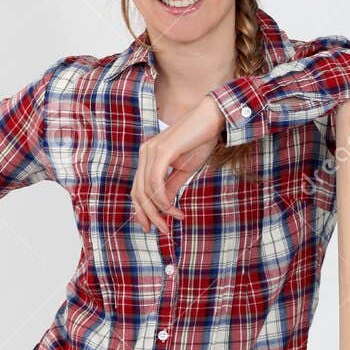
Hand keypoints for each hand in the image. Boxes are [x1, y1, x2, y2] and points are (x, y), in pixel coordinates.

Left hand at [132, 94, 225, 233]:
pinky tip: (173, 209)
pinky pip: (156, 182)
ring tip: (175, 219)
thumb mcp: (184, 169)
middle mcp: (146, 152)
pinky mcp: (162, 151)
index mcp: (148, 155)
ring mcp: (152, 150)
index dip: (142, 211)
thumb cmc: (200, 141)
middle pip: (138, 192)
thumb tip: (163, 205)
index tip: (152, 226)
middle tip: (163, 230)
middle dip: (149, 215)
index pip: (137, 189)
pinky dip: (163, 200)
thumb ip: (171, 186)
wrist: (212, 118)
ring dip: (161, 211)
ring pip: (147, 190)